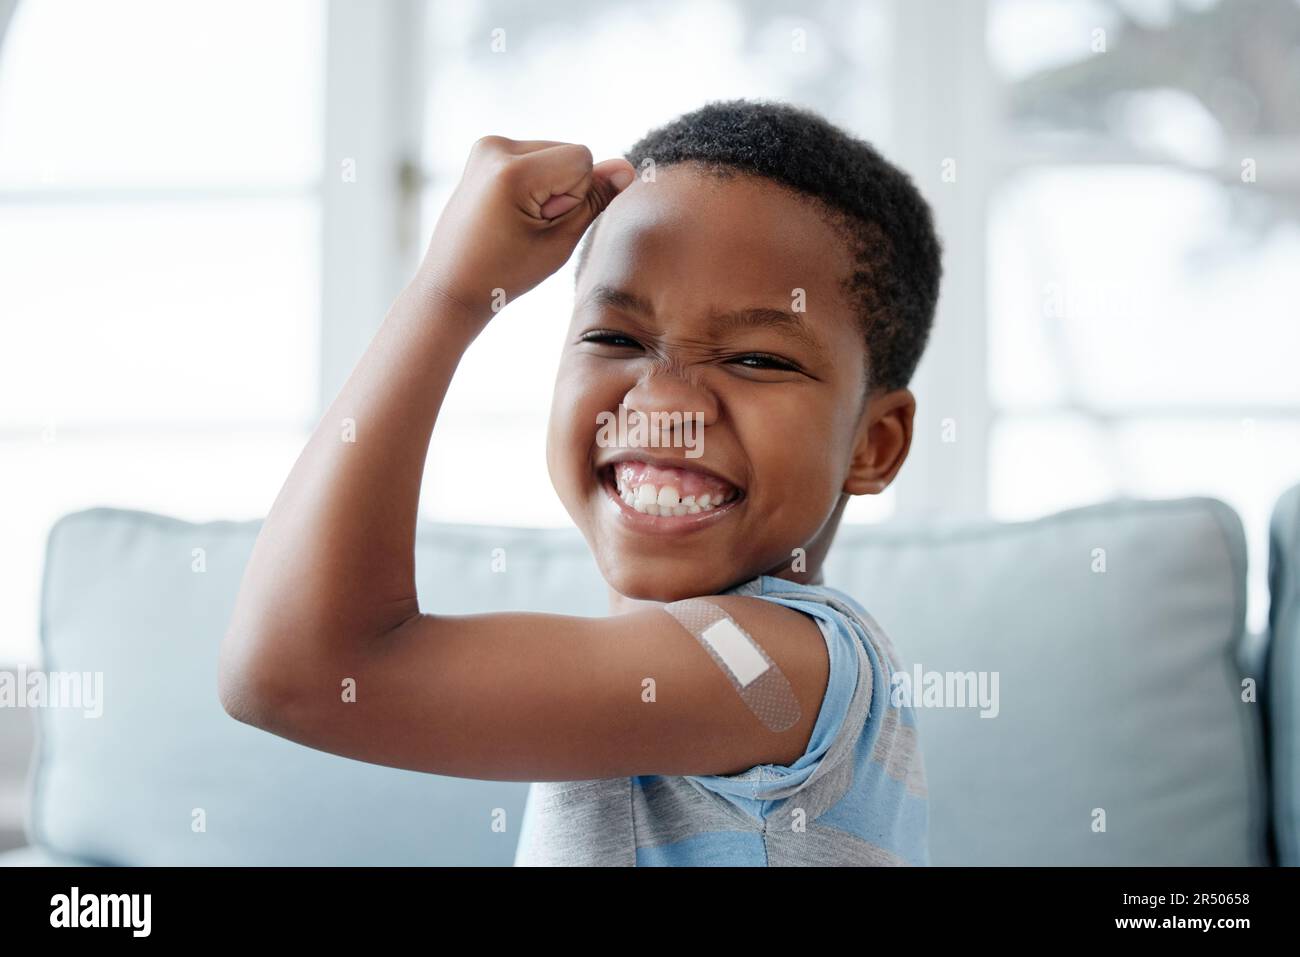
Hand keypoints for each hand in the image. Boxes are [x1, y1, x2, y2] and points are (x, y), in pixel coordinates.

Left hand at [414, 136, 635, 323]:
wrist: (452, 285)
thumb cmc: (504, 274)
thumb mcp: (559, 242)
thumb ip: (595, 200)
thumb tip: (627, 168)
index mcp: (511, 171)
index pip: (582, 158)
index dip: (576, 196)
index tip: (543, 224)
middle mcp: (495, 147)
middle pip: (569, 153)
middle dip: (563, 189)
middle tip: (527, 227)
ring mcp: (487, 147)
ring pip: (554, 154)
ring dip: (549, 186)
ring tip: (517, 221)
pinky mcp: (485, 152)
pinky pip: (535, 158)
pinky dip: (534, 182)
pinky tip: (511, 211)